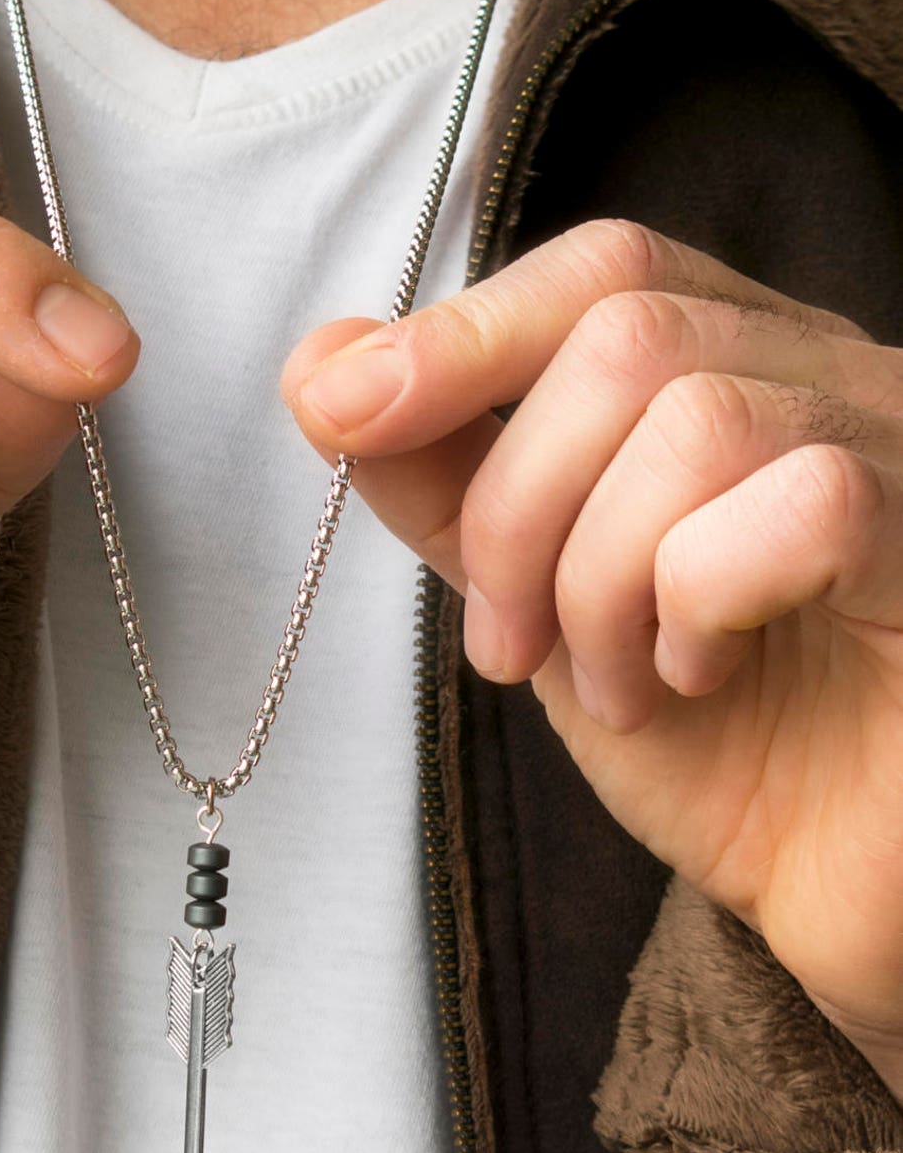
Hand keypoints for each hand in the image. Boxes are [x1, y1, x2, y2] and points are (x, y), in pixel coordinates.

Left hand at [284, 220, 902, 1092]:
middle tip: (508, 640)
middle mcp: (828, 380)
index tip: (338, 410)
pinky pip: (807, 501)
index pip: (602, 272)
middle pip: (624, 335)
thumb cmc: (703, 728)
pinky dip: (698, 603)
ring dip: (598, 580)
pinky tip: (697, 677)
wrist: (829, 880)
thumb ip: (440, 479)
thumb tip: (323, 365)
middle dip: (515, 506)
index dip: (461, 331)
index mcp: (732, 368)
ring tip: (611, 684)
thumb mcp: (532, 590)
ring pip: (697, 418)